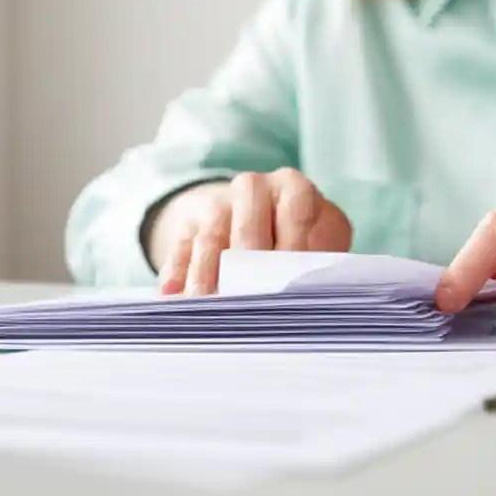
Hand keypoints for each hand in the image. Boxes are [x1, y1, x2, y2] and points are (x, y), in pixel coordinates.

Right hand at [149, 168, 352, 295]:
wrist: (262, 216)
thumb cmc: (303, 238)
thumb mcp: (322, 239)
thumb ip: (321, 258)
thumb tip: (309, 291)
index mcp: (293, 188)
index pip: (295, 211)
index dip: (293, 248)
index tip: (287, 283)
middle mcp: (253, 188)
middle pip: (246, 227)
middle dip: (247, 268)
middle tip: (249, 301)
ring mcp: (218, 205)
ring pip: (209, 240)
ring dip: (207, 277)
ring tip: (209, 308)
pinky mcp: (189, 225)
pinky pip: (180, 249)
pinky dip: (177, 273)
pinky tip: (173, 295)